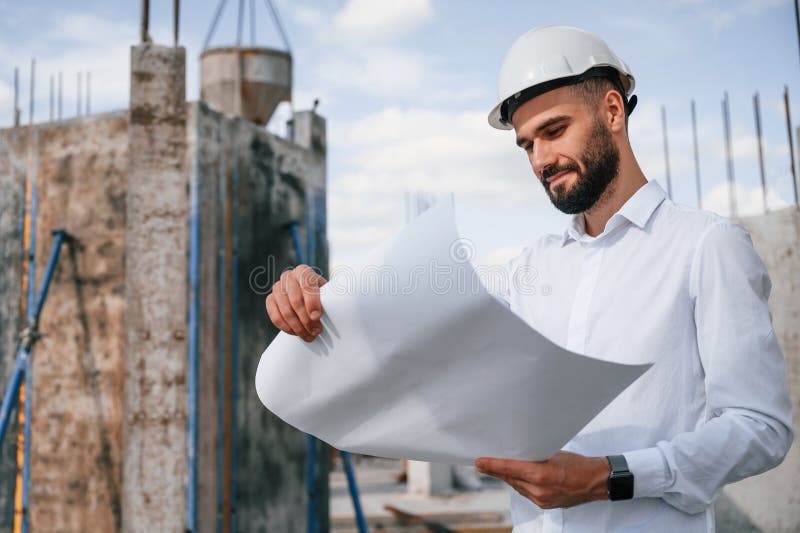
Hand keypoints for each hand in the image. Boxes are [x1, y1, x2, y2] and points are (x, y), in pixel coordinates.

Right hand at [265, 264, 326, 341]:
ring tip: (309, 336)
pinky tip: (296, 333)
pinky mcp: (270, 300)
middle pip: (295, 300)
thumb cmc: (323, 295)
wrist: (309, 298)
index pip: (306, 285)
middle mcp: (288, 277)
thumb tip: (339, 307)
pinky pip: (275, 316)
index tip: (317, 317)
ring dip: (298, 327)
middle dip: (306, 319)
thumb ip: (331, 297)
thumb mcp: (329, 292)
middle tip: (316, 331)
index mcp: (303, 271)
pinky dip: (286, 327)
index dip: (312, 302)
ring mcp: (277, 288)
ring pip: (285, 310)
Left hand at [475, 451, 609, 508]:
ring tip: (497, 468)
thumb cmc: (578, 464)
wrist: (596, 482)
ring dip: (508, 478)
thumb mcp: (553, 453)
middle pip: (510, 479)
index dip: (491, 465)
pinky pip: (526, 493)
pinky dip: (520, 484)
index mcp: (541, 474)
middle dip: (496, 471)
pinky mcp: (545, 505)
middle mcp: (539, 490)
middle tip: (482, 463)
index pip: (509, 468)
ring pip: (517, 487)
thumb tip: (516, 454)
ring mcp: (542, 500)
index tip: (478, 462)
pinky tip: (516, 478)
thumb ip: (533, 456)